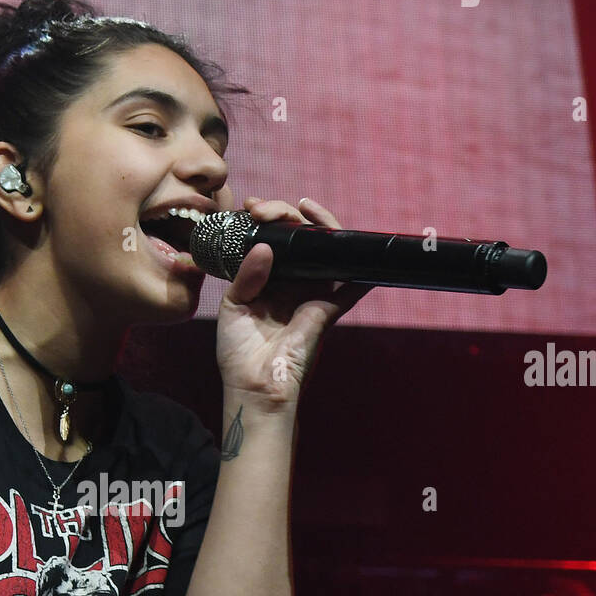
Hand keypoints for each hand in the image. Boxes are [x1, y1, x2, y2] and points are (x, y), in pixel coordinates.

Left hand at [216, 197, 373, 405]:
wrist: (254, 388)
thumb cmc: (239, 353)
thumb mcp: (234, 307)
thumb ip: (247, 275)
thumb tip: (266, 246)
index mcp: (268, 281)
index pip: (273, 240)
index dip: (266, 219)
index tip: (250, 208)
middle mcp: (292, 283)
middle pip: (299, 238)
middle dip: (284, 214)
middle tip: (263, 209)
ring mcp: (312, 294)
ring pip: (326, 250)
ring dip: (319, 224)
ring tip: (302, 208)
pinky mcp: (328, 310)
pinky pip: (351, 286)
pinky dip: (361, 267)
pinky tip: (359, 245)